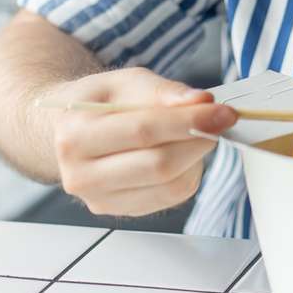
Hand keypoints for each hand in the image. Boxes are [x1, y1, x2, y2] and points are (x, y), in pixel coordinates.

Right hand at [43, 67, 235, 216]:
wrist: (69, 130)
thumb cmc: (98, 102)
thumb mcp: (126, 82)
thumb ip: (164, 91)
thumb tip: (202, 100)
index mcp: (75, 135)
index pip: (143, 131)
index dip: (189, 121)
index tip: (223, 111)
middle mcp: (81, 175)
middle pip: (158, 164)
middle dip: (199, 140)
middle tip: (222, 120)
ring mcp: (99, 199)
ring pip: (169, 185)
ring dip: (197, 158)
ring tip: (199, 133)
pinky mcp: (120, 211)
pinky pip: (169, 197)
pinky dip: (188, 172)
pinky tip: (184, 153)